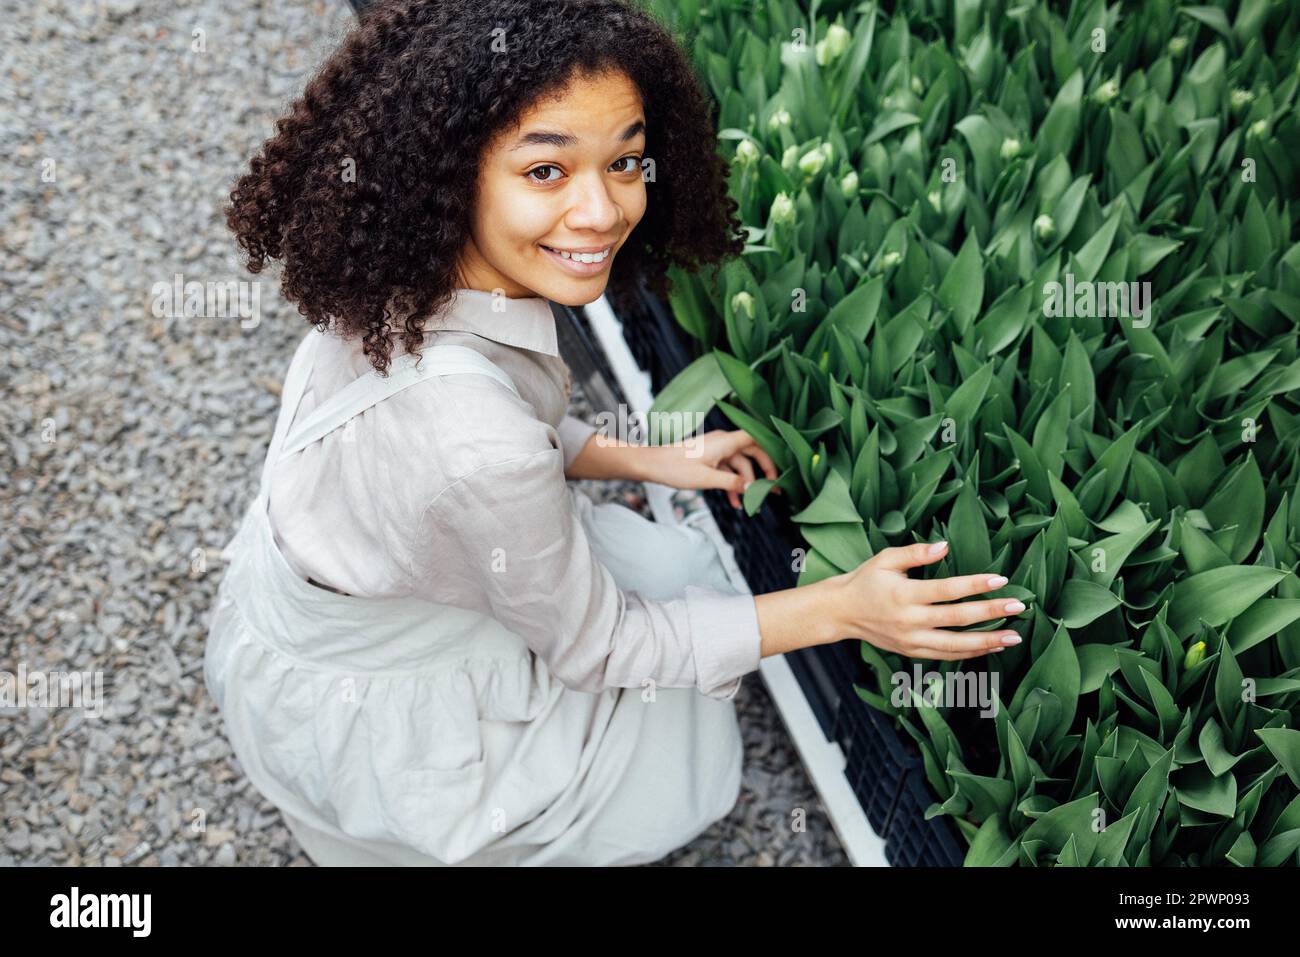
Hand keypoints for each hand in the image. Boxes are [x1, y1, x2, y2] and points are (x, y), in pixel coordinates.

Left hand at [641, 429, 780, 508]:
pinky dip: (732, 483)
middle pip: (752, 453)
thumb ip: (732, 483)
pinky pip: (726, 470)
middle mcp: (723, 442)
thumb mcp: (706, 479)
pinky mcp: (708, 459)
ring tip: (751, 503)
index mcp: (725, 441)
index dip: (771, 451)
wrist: (651, 465)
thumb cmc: (675, 468)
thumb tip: (753, 489)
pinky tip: (734, 501)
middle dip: (763, 471)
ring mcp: (716, 450)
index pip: (757, 439)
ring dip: (745, 483)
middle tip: (773, 489)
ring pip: (739, 465)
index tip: (781, 467)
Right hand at [825, 541, 1024, 659]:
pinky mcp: (911, 652)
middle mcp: (909, 621)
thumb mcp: (885, 559)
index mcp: (903, 594)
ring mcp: (910, 640)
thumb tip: (944, 546)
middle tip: (1018, 606)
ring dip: (987, 641)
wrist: (842, 612)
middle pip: (957, 619)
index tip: (1000, 579)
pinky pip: (945, 655)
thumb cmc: (866, 580)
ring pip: (955, 645)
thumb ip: (915, 552)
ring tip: (1013, 637)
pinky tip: (990, 647)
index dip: (974, 584)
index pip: (946, 590)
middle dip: (990, 613)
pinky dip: (970, 653)